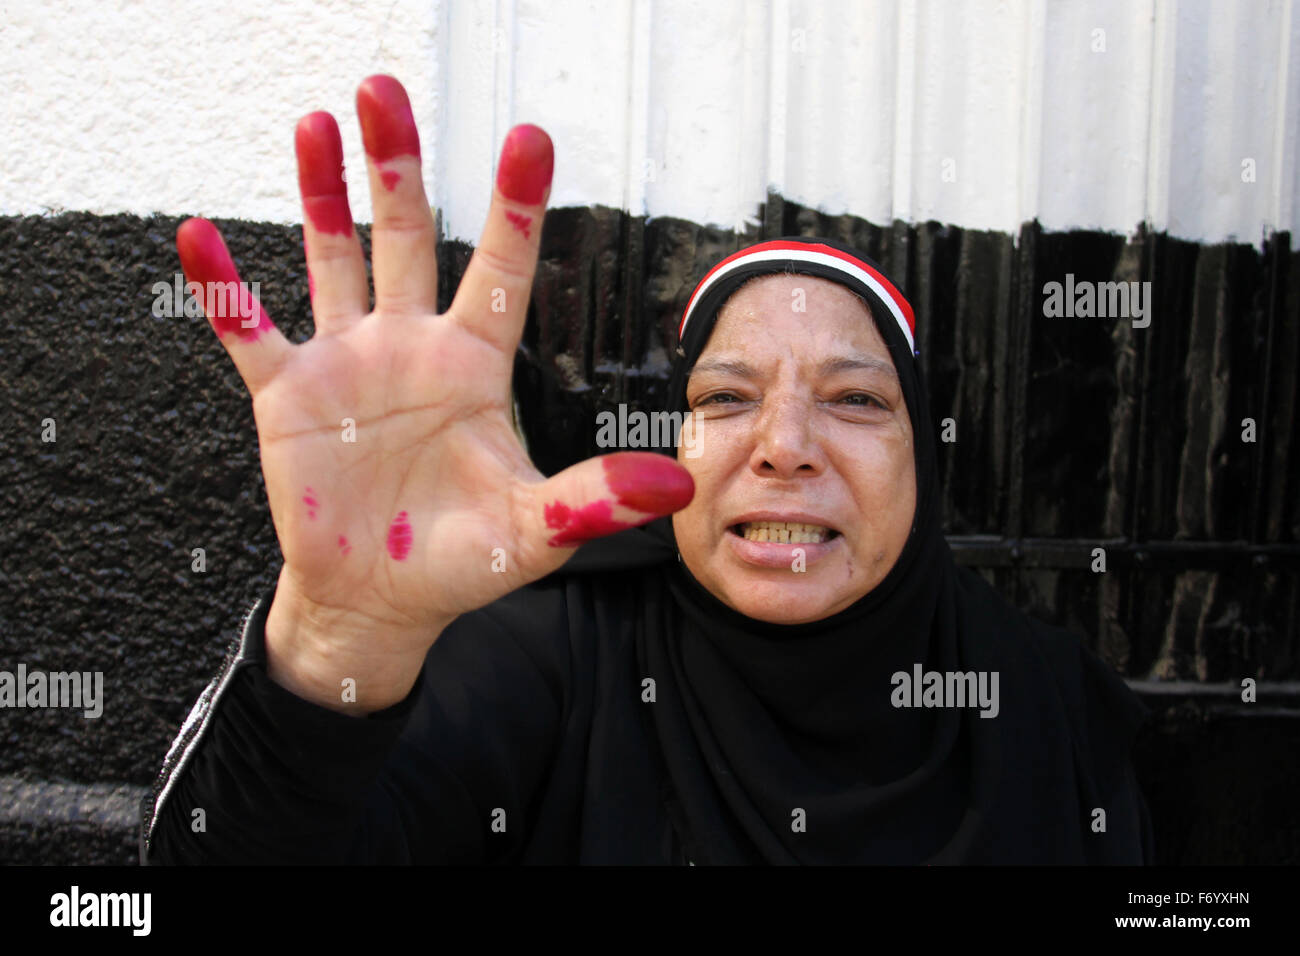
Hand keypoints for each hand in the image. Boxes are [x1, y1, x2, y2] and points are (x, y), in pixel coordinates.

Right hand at [178, 75, 692, 709]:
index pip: (502, 272)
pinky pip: (250, 330)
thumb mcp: (532, 530)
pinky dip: (224, 289)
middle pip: (408, 238)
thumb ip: (593, 500)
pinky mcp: (289, 394)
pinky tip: (199, 239)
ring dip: (324, 196)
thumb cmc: (461, 561)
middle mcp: (412, 347)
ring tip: (318, 125)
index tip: (530, 137)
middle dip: (398, 167)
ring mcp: (348, 363)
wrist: (380, 599)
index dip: (515, 207)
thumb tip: (675, 488)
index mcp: (475, 366)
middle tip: (385, 92)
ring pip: (335, 260)